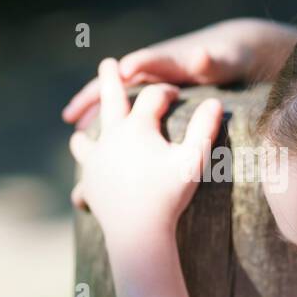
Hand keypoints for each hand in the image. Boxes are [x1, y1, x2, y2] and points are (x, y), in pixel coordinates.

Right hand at [60, 18, 295, 129]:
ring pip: (117, 99)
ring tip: (75, 130)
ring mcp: (150, 84)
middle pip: (118, 85)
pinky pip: (127, 109)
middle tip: (71, 114)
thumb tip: (202, 56)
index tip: (124, 70)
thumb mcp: (225, 60)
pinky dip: (111, 122)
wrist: (231, 50)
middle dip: (95, 96)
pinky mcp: (153, 98)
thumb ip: (213, 61)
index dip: (138, 67)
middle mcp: (153, 71)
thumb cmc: (229, 59)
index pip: (150, 63)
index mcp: (169, 62)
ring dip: (95, 112)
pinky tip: (100, 141)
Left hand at [68, 58, 223, 241]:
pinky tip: (87, 180)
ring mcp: (95, 160)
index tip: (175, 95)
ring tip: (80, 131)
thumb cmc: (169, 196)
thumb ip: (205, 129)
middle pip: (109, 101)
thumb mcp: (193, 160)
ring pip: (84, 140)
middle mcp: (111, 137)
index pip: (152, 97)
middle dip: (110, 80)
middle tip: (108, 64)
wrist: (138, 232)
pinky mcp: (89, 183)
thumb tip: (215, 102)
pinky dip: (85, 174)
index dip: (167, 92)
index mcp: (137, 126)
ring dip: (85, 133)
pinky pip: (83, 175)